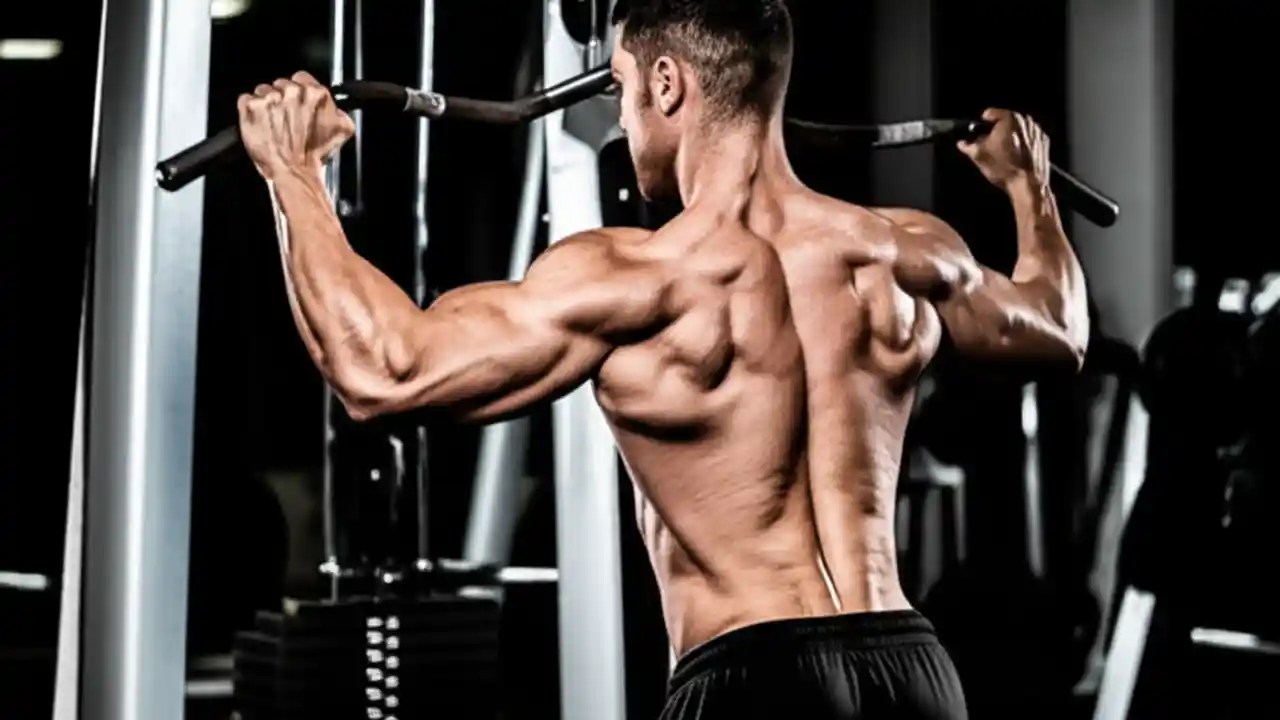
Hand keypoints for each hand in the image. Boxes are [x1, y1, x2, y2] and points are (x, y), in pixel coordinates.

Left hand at [237, 71, 354, 180]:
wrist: (294, 172)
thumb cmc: (314, 155)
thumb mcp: (342, 131)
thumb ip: (339, 112)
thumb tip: (335, 109)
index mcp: (315, 93)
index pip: (301, 78)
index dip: (299, 91)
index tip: (297, 103)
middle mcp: (292, 91)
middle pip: (281, 83)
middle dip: (282, 99)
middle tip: (285, 118)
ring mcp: (269, 98)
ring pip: (263, 90)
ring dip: (265, 104)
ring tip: (271, 124)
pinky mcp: (251, 107)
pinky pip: (245, 99)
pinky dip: (249, 110)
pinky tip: (259, 124)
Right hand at [957, 108, 1049, 193]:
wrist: (1028, 184)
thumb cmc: (1003, 167)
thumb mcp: (979, 156)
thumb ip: (968, 146)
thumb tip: (962, 143)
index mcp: (1008, 118)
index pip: (991, 112)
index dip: (982, 122)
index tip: (980, 130)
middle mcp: (1024, 120)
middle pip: (1006, 120)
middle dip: (998, 130)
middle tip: (991, 143)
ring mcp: (1036, 130)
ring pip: (1018, 128)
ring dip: (1011, 136)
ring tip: (1004, 152)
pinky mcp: (1044, 141)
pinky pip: (1029, 137)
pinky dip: (1023, 143)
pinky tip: (1017, 156)